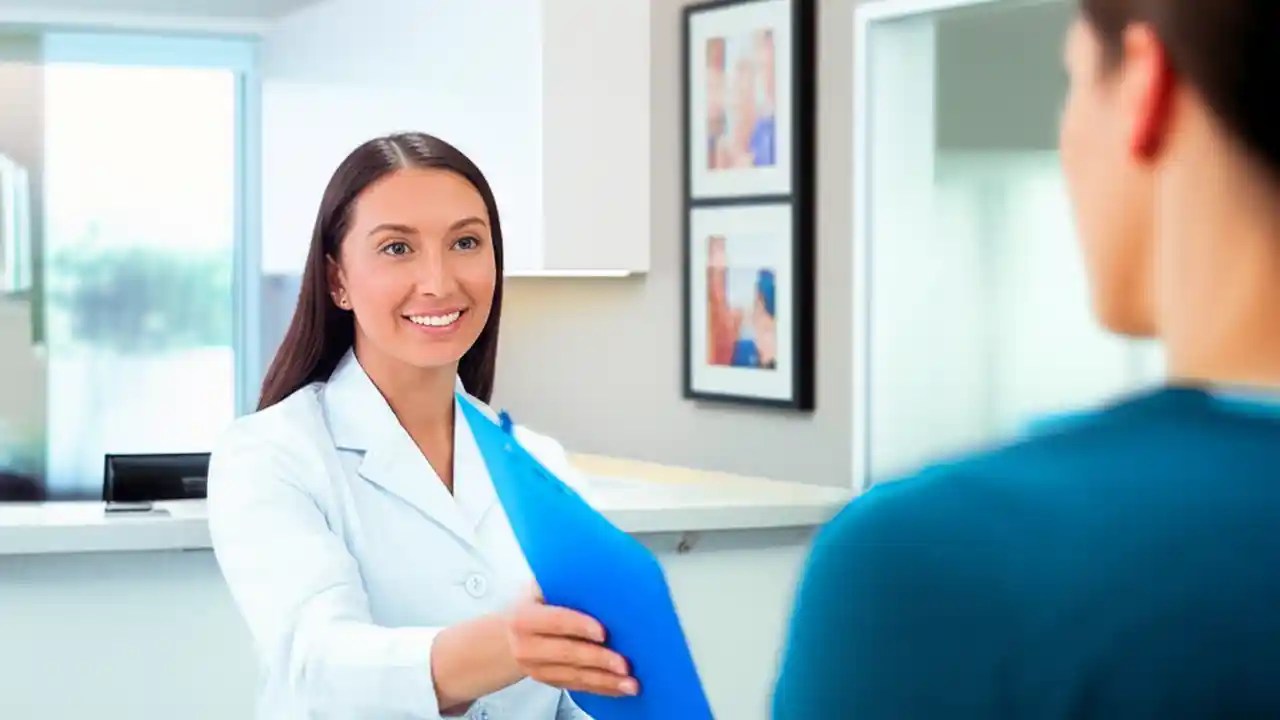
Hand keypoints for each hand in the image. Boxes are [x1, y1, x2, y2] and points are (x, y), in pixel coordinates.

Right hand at [505, 585, 638, 697]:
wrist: (509, 637)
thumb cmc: (534, 606)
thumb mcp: (537, 588)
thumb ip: (558, 581)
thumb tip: (592, 564)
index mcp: (525, 618)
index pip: (555, 621)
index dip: (579, 626)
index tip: (603, 631)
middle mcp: (527, 647)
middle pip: (567, 653)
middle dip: (598, 659)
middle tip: (624, 663)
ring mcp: (537, 669)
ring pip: (575, 676)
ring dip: (605, 681)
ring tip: (630, 683)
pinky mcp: (550, 682)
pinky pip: (578, 687)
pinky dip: (602, 689)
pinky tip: (620, 688)